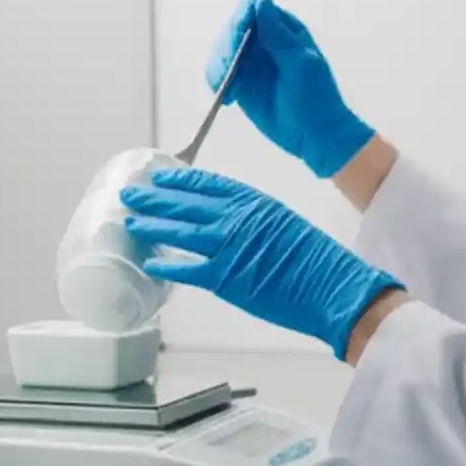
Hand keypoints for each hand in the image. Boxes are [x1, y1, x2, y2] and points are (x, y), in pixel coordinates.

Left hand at [120, 169, 403, 358]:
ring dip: (152, 225)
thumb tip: (236, 228)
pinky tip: (150, 262)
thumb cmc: (319, 263)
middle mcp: (240, 219)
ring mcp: (231, 247)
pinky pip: (187, 268)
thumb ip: (258, 223)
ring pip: (180, 230)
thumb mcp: (288, 226)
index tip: (162, 177)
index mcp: (257, 202)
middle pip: (187, 203)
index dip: (181, 180)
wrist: (334, 287)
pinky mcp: (226, 277)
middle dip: (156, 197)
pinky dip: (166, 265)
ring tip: (131, 221)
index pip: (210, 184)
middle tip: (132, 193)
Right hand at [208, 0, 373, 177]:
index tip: (240, 38)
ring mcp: (250, 62)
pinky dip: (216, 82)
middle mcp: (263, 41)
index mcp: (283, 30)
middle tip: (231, 68)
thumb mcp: (301, 63)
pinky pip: (219, 74)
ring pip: (221, 50)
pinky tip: (227, 97)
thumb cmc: (316, 96)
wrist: (314, 134)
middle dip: (227, 45)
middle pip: (232, 27)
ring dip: (218, 66)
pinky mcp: (240, 83)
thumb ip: (278, 36)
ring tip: (228, 89)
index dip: (242, 18)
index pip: (253, 7)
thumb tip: (260, 2)